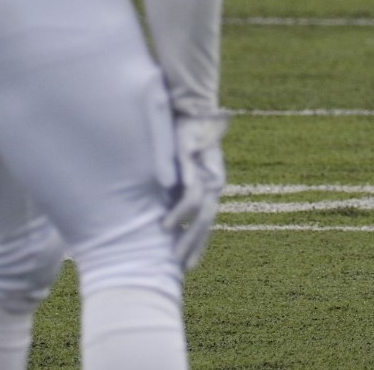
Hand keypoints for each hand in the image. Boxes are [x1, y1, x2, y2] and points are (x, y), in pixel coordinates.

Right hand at [163, 112, 227, 270]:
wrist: (191, 106)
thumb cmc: (183, 137)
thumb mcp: (180, 166)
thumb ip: (176, 187)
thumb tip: (162, 211)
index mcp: (210, 184)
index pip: (206, 220)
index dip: (198, 243)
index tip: (189, 265)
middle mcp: (212, 181)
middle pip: (205, 220)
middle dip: (193, 245)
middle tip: (181, 268)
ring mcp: (204, 173)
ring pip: (200, 211)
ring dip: (185, 231)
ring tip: (168, 247)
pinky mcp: (193, 164)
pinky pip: (190, 192)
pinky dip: (180, 210)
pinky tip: (167, 224)